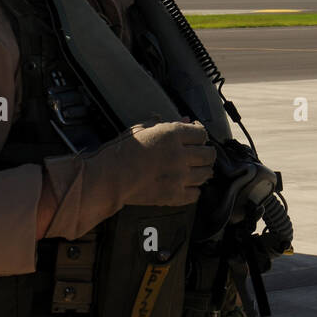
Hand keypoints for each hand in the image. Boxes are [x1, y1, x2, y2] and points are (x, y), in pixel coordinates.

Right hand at [43, 119, 214, 239]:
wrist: (107, 178)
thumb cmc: (120, 151)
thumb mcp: (141, 128)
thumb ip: (167, 123)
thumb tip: (187, 120)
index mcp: (172, 135)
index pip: (201, 133)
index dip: (200, 134)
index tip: (196, 136)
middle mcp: (180, 155)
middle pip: (209, 154)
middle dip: (206, 152)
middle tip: (199, 153)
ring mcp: (179, 177)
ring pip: (206, 173)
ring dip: (203, 170)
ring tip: (195, 169)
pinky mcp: (173, 196)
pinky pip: (196, 194)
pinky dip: (194, 190)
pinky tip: (187, 185)